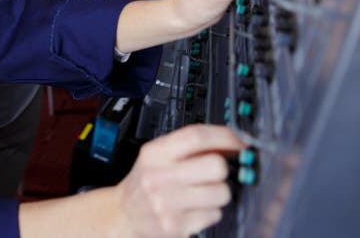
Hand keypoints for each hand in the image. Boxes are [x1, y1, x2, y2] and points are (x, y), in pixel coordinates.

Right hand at [110, 124, 244, 236]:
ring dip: (218, 193)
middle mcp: (159, 177)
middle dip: (222, 169)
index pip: (196, 136)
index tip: (239, 142)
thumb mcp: (158, 156)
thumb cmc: (146, 182)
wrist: (124, 213)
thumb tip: (230, 142)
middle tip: (213, 173)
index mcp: (154, 153)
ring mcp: (167, 203)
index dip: (225, 136)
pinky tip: (194, 209)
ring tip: (201, 193)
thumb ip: (188, 147)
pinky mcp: (177, 226)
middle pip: (215, 166)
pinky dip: (210, 212)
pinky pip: (214, 215)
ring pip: (221, 192)